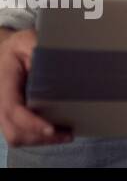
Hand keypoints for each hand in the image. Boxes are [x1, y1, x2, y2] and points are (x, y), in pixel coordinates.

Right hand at [0, 29, 72, 146]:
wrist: (6, 52)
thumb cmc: (19, 47)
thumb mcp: (27, 40)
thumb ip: (38, 48)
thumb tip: (57, 58)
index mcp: (4, 84)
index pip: (13, 110)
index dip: (31, 122)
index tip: (50, 128)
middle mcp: (1, 102)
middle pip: (13, 131)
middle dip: (39, 137)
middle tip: (66, 134)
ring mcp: (4, 111)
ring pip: (16, 136)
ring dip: (41, 140)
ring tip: (66, 135)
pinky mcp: (12, 116)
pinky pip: (21, 133)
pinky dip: (38, 137)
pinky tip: (58, 132)